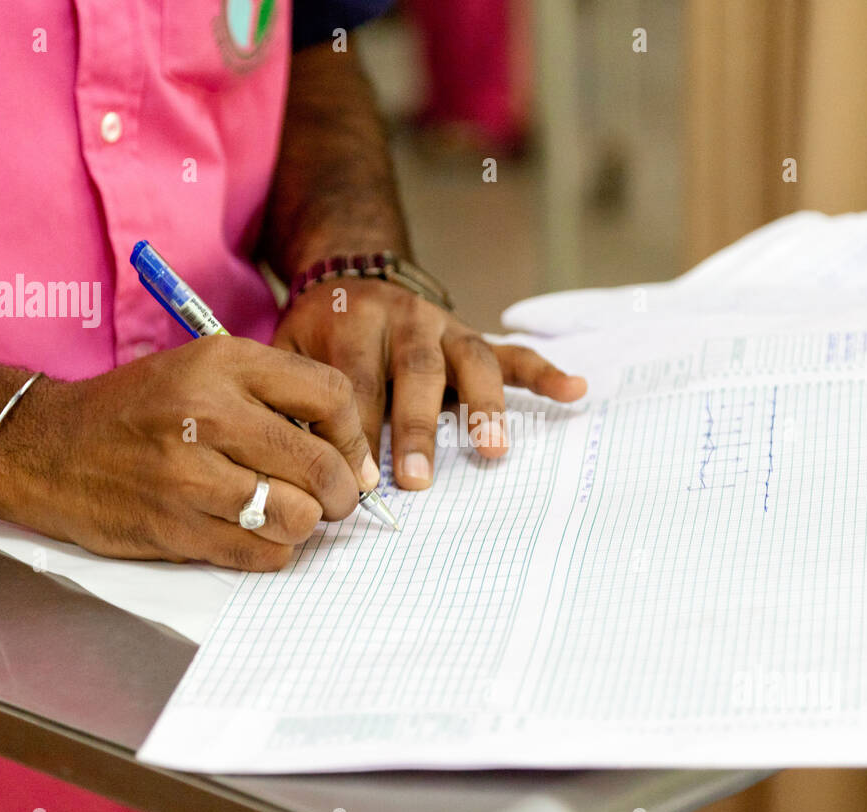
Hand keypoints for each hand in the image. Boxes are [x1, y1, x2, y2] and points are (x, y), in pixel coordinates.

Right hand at [0, 335, 376, 570]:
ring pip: (297, 517)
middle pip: (320, 465)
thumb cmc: (138, 410)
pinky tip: (254, 533)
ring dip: (302, 524)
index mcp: (224, 363)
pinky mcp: (174, 526)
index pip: (331, 396)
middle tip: (330, 499)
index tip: (348, 457)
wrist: (43, 446)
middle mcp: (209, 413)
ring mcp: (189, 474)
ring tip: (285, 514)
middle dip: (339, 493)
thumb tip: (352, 458)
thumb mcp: (203, 370)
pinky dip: (271, 551)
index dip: (353, 435)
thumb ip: (275, 397)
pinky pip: (261, 554)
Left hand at [273, 279, 587, 488]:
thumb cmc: (319, 332)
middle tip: (418, 480)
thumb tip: (300, 459)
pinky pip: (513, 354)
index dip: (359, 431)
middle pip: (417, 372)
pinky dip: (545, 372)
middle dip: (418, 427)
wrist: (350, 276)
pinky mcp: (472, 337)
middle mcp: (406, 317)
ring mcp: (446, 326)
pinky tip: (576, 390)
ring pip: (472, 362)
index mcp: (354, 321)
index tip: (359, 480)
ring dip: (485, 407)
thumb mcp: (291, 351)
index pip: (357, 382)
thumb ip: (297, 395)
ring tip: (493, 451)